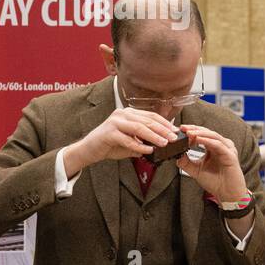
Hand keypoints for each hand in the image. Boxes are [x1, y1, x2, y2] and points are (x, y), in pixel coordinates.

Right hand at [64, 107, 180, 173]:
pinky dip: (139, 145)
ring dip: (153, 136)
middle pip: (147, 120)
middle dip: (162, 129)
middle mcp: (122, 114)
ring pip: (139, 128)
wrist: (89, 150)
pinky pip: (127, 139)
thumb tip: (159, 145)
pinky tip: (148, 150)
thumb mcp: (130, 141)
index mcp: (128, 113)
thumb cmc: (109, 145)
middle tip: (173, 137)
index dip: (164, 123)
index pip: (150, 115)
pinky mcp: (109, 133)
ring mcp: (115, 122)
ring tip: (164, 143)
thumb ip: (143, 141)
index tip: (175, 131)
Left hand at [177, 124, 248, 200]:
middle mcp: (221, 146)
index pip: (202, 134)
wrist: (227, 195)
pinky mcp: (230, 155)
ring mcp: (227, 149)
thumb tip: (176, 154)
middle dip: (194, 129)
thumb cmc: (215, 182)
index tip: (179, 130)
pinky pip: (218, 145)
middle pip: (207, 132)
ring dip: (200, 133)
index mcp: (214, 147)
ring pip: (212, 135)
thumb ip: (186, 162)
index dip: (191, 131)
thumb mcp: (196, 170)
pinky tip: (198, 140)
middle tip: (183, 128)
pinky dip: (207, 141)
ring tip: (189, 133)